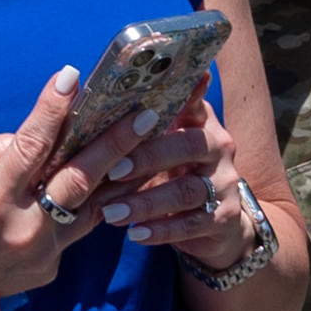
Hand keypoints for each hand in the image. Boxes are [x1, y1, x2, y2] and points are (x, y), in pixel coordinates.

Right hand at [0, 63, 170, 297]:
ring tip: (151, 147)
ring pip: (92, 207)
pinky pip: (76, 229)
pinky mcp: (50, 267)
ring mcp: (40, 252)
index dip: (51, 110)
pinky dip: (93, 204)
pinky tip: (116, 183)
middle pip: (78, 179)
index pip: (28, 146)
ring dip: (123, 175)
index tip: (71, 77)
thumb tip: (44, 135)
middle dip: (115, 143)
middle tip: (147, 116)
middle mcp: (21, 227)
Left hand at [92, 98, 252, 257]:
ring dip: (145, 202)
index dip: (185, 90)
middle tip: (112, 169)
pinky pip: (190, 224)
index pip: (193, 102)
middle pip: (187, 146)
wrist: (215, 223)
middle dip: (146, 157)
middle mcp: (219, 148)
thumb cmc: (174, 172)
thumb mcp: (163, 145)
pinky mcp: (225, 218)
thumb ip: (139, 127)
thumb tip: (85, 99)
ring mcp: (225, 184)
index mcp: (201, 123)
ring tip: (110, 212)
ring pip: (185, 190)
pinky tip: (135, 234)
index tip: (171, 76)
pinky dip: (160, 230)